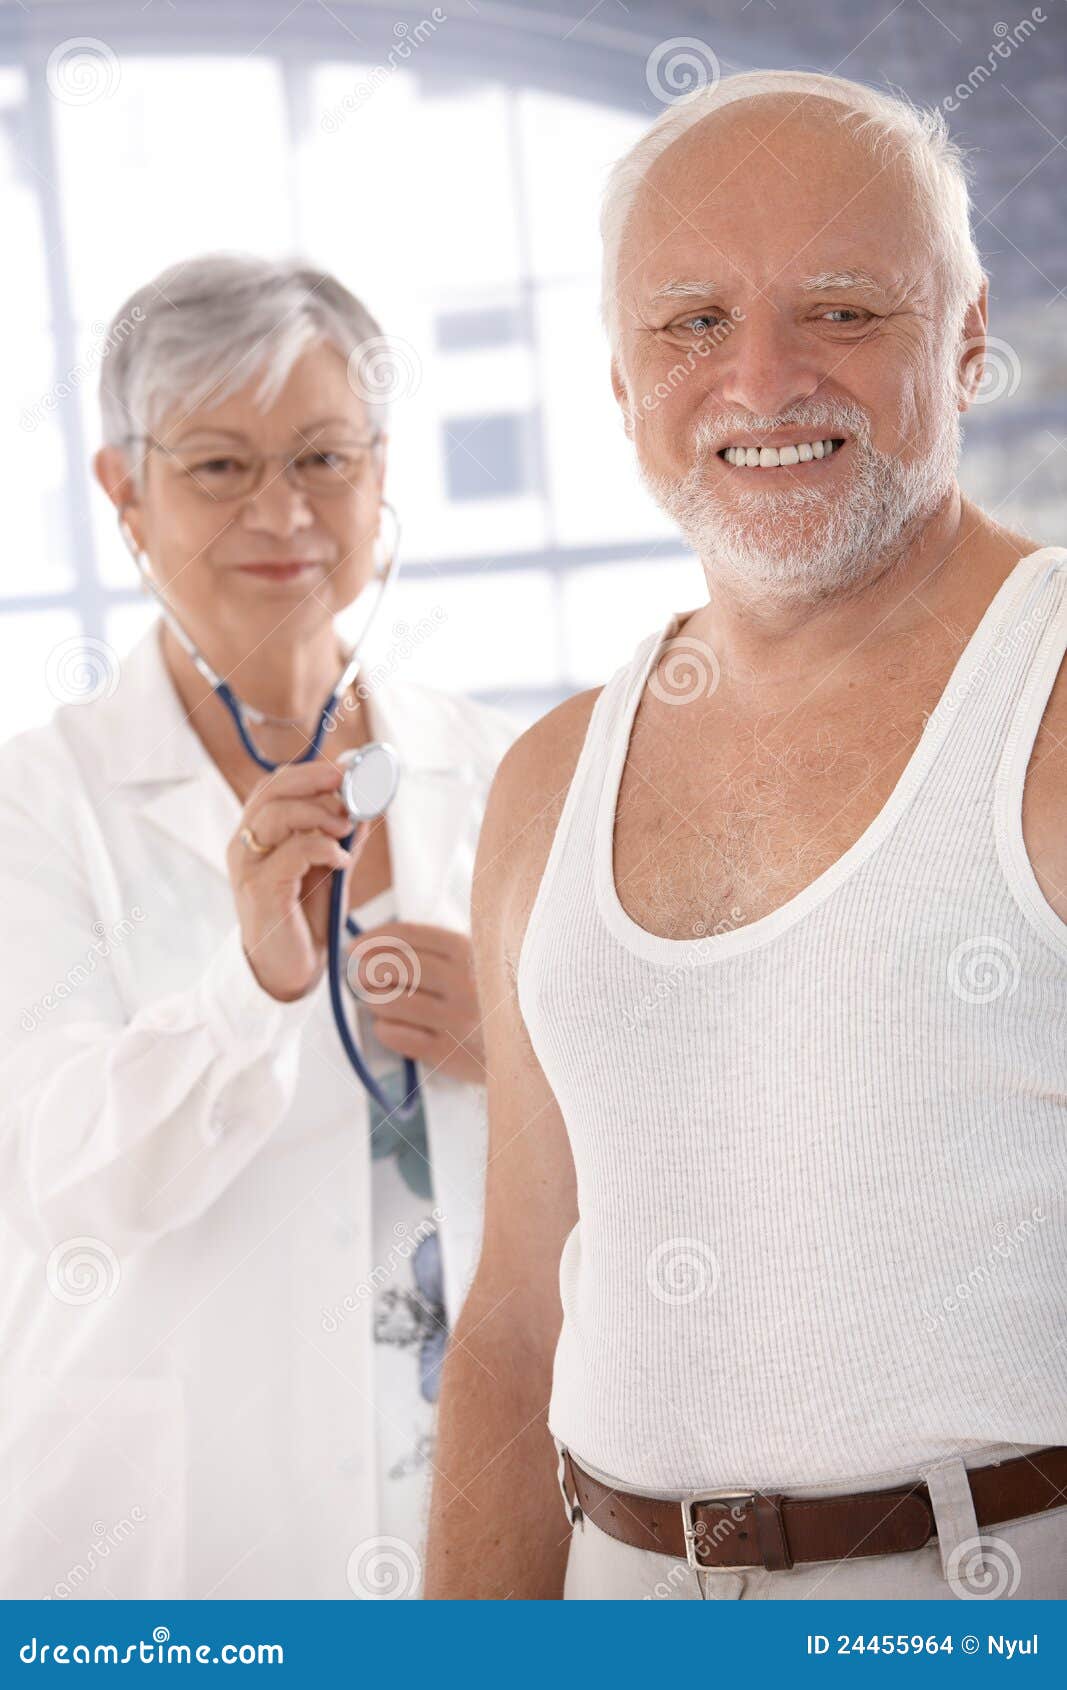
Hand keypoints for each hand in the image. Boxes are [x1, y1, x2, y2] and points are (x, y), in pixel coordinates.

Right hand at [226, 759, 370, 1001]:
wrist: (290, 969)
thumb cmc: (306, 917)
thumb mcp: (330, 868)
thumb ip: (342, 837)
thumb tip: (368, 802)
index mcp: (257, 834)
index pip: (275, 785)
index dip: (312, 771)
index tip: (348, 768)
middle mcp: (245, 845)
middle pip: (273, 791)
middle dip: (316, 781)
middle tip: (351, 787)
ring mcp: (248, 867)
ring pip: (278, 814)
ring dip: (320, 813)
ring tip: (346, 828)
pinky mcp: (261, 891)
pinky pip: (292, 852)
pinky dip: (324, 848)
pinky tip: (341, 861)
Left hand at [347, 923, 485, 1083]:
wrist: (529, 1049)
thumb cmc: (494, 1000)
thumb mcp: (482, 962)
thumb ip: (440, 951)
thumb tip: (378, 946)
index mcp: (471, 951)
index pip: (409, 935)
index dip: (374, 938)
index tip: (355, 946)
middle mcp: (465, 982)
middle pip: (396, 967)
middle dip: (366, 970)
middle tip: (358, 977)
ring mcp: (457, 1019)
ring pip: (392, 1002)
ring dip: (372, 1001)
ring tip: (372, 1002)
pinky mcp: (450, 1053)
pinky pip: (399, 1037)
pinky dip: (384, 1029)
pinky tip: (387, 1026)